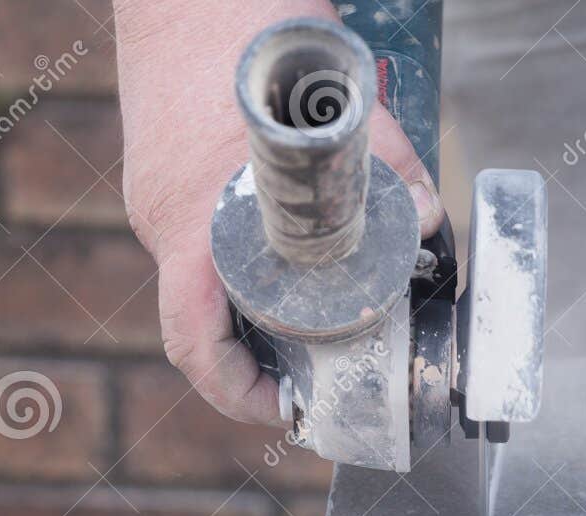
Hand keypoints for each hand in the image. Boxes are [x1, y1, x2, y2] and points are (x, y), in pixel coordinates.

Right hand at [114, 0, 444, 424]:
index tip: (283, 407)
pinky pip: (194, 242)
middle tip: (311, 373)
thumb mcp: (334, 101)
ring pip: (199, 282)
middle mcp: (162, 219)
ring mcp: (152, 195)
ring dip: (249, 310)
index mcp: (193, 221)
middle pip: (201, 322)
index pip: (195, 343)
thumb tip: (432, 221)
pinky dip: (235, 264)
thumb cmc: (246, 27)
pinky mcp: (157, 172)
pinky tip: (279, 255)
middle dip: (255, 359)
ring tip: (306, 318)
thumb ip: (389, 163)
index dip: (238, 393)